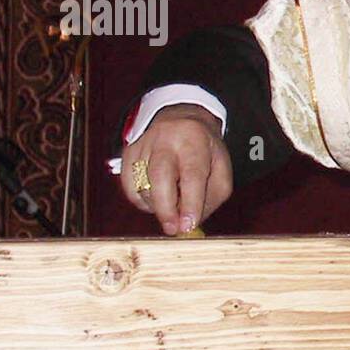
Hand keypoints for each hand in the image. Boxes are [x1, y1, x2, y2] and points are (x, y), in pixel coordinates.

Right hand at [120, 104, 232, 234]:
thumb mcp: (221, 169)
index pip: (192, 174)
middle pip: (159, 176)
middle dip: (165, 208)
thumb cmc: (204, 152)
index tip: (187, 226)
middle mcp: (166, 140)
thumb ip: (210, 198)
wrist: (180, 119)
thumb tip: (190, 224)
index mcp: (194, 141)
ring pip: (142, 184)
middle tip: (173, 229)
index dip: (189, 202)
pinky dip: (141, 200)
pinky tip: (155, 199)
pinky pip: (129, 186)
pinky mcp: (127, 153)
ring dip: (156, 205)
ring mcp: (143, 145)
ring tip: (171, 206)